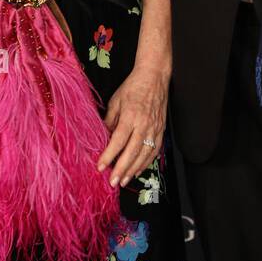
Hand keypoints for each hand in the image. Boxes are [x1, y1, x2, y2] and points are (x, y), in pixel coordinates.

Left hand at [97, 64, 168, 187]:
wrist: (154, 78)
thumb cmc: (133, 87)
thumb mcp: (115, 101)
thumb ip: (109, 120)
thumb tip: (102, 138)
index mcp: (131, 116)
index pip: (118, 141)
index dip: (109, 156)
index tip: (100, 167)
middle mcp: (144, 125)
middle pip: (132, 152)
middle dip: (122, 169)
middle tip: (113, 182)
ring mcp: (155, 129)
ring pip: (144, 155)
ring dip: (134, 170)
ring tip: (124, 181)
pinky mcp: (161, 131)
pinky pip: (154, 151)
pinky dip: (146, 163)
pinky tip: (138, 170)